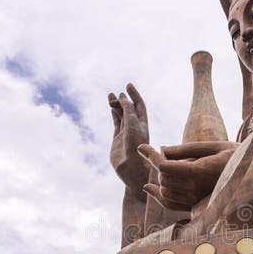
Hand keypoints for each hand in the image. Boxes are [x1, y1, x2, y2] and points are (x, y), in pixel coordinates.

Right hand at [109, 84, 149, 198]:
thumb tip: (122, 97)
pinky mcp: (117, 139)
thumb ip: (127, 110)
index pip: (139, 106)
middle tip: (116, 93)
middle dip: (123, 100)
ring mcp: (126, 133)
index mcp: (142, 124)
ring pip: (121, 115)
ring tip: (110, 96)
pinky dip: (113, 114)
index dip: (134, 95)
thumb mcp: (132, 125)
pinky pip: (116, 123)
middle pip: (129, 109)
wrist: (131, 168)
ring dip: (116, 105)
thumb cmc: (135, 147)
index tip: (128, 85)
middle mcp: (135, 127)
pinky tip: (110, 107)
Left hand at [138, 141, 237, 210]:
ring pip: (165, 192)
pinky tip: (149, 188)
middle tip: (161, 152)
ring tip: (165, 164)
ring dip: (160, 178)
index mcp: (202, 172)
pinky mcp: (197, 207)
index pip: (166, 167)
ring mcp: (197, 201)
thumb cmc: (239, 157)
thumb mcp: (214, 147)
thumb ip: (187, 149)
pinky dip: (158, 197)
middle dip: (158, 164)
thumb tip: (162, 150)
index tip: (142, 147)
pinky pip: (171, 205)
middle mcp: (198, 190)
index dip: (151, 156)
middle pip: (164, 179)